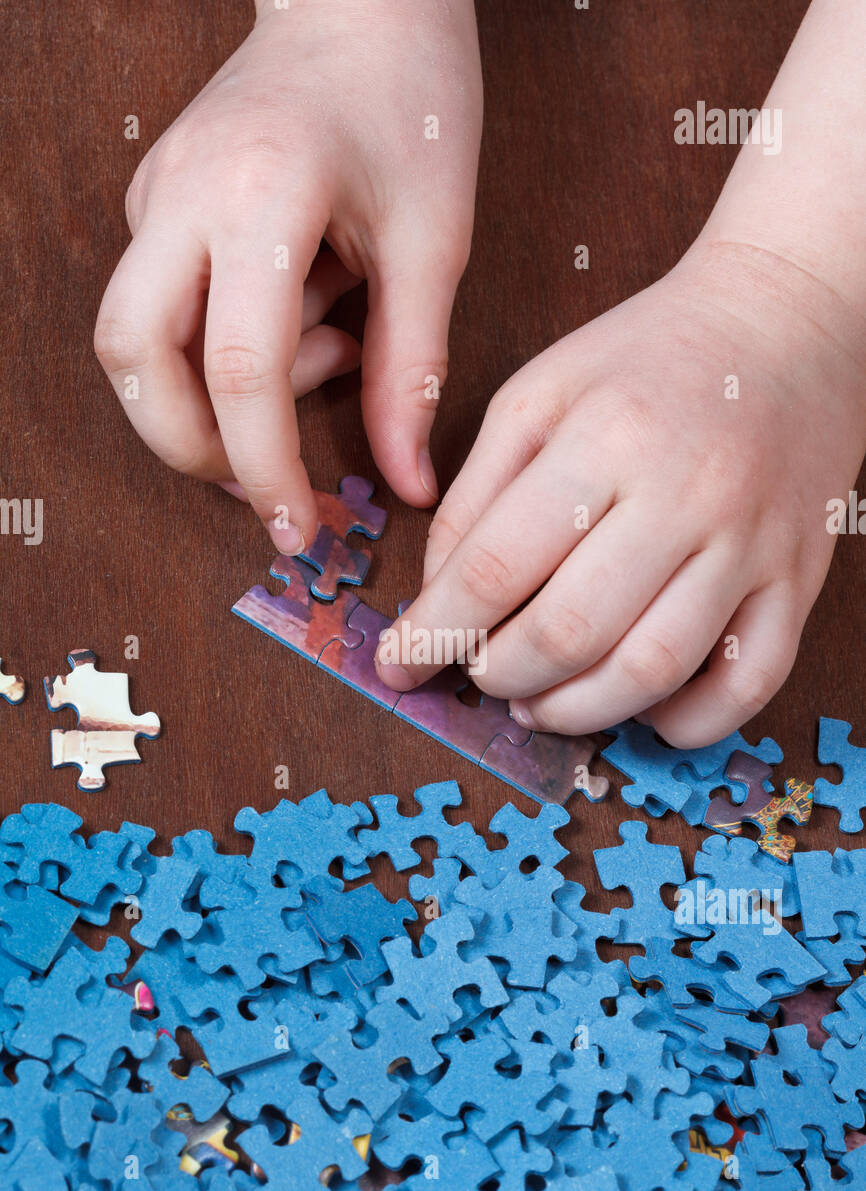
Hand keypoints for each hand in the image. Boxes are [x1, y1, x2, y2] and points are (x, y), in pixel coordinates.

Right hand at [95, 0, 481, 551]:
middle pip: (133, 362)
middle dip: (197, 445)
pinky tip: (302, 308)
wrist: (361, 3)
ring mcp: (156, 195)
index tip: (299, 529)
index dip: (266, 467)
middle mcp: (182, 194)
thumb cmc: (410, 103)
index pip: (238, 368)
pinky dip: (222, 348)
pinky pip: (162, 308)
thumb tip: (406, 486)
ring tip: (323, 346)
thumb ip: (413, 370)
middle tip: (277, 468)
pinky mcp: (155, 202)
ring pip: (129, 342)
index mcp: (259, 194)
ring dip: (209, 398)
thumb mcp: (433, 241)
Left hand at [377, 241, 865, 745]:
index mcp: (607, 437)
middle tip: (481, 674)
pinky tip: (642, 711)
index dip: (435, 630)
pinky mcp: (798, 580)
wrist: (788, 324)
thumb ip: (477, 493)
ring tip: (540, 704)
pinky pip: (747, 684)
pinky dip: (686, 724)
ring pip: (653, 671)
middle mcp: (685, 496)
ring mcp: (750, 545)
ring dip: (577, 711)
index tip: (397, 665)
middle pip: (572, 631)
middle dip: (502, 675)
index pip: (500, 565)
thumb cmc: (650, 361)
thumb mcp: (539, 392)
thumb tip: (438, 597)